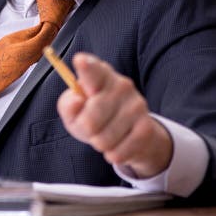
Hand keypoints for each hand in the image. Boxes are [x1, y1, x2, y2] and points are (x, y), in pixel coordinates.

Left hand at [56, 52, 172, 178]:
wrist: (132, 135)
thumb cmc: (95, 117)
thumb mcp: (75, 111)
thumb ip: (69, 105)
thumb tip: (76, 102)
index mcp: (100, 74)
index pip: (92, 70)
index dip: (86, 67)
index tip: (80, 61)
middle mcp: (121, 85)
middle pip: (90, 119)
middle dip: (86, 130)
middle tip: (91, 126)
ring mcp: (136, 105)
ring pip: (103, 139)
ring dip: (100, 143)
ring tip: (105, 134)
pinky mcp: (146, 127)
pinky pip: (118, 152)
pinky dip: (113, 154)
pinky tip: (118, 143)